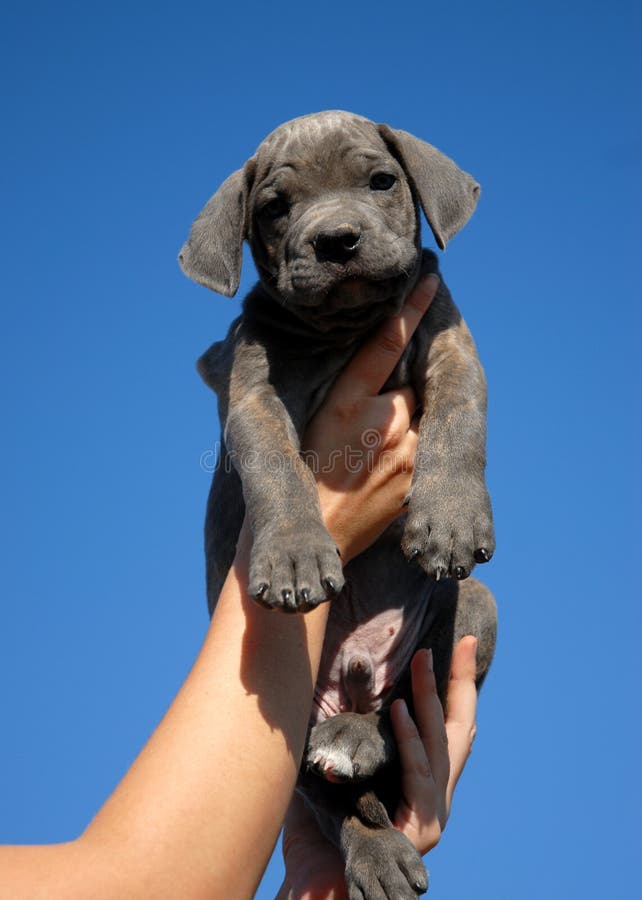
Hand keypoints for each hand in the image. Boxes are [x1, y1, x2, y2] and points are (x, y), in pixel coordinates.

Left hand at [277, 636, 478, 898]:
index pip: (448, 724)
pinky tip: (401, 710)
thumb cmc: (321, 833)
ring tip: (423, 661)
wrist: (318, 890)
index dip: (458, 685)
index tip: (464, 644)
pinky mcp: (423, 830)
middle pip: (459, 729)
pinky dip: (410, 740)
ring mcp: (434, 814)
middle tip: (461, 642)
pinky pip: (419, 775)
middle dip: (460, 683)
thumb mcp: (338, 772)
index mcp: (423, 783)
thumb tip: (339, 682)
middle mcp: (436, 796)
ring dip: (430, 698)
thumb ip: (350, 736)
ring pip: (440, 745)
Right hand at [303, 274, 439, 562]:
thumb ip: (355, 374)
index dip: (412, 310)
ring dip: (406, 420)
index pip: (392, 345)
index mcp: (371, 406)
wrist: (318, 532)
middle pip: (411, 388)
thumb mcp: (323, 414)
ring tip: (369, 445)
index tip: (431, 277)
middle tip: (371, 411)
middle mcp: (400, 429)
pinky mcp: (418, 485)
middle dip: (400, 388)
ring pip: (419, 420)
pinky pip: (421, 452)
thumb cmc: (309, 469)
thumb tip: (381, 337)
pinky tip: (377, 465)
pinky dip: (410, 449)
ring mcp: (414, 459)